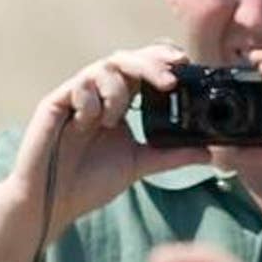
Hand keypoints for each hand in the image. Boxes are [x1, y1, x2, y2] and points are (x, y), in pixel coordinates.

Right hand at [10, 44, 211, 237]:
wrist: (53, 202)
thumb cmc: (89, 182)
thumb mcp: (139, 165)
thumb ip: (171, 155)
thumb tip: (209, 152)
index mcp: (118, 102)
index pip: (142, 69)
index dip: (161, 60)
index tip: (185, 64)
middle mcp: (99, 93)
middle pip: (126, 59)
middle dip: (150, 63)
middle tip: (169, 80)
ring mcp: (77, 96)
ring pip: (105, 68)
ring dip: (117, 91)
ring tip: (113, 121)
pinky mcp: (55, 103)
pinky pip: (79, 86)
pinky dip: (91, 101)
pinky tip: (88, 124)